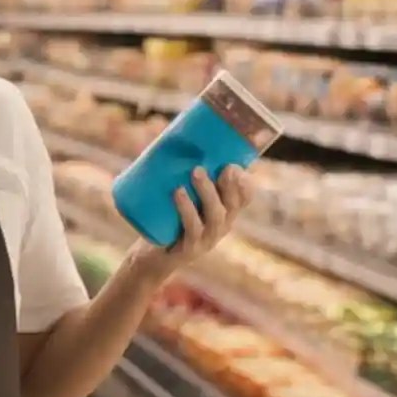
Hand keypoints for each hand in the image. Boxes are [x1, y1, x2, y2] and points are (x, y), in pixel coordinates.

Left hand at [132, 165, 254, 279]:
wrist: (150, 257)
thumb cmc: (165, 221)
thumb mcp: (177, 197)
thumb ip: (180, 174)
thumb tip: (171, 138)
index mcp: (223, 213)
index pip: (244, 197)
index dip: (245, 183)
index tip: (236, 164)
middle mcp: (220, 226)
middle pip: (232, 204)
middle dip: (230, 183)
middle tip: (222, 164)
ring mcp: (207, 240)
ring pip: (215, 215)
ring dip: (207, 191)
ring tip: (196, 171)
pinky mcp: (189, 249)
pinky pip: (192, 229)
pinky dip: (186, 209)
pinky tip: (178, 192)